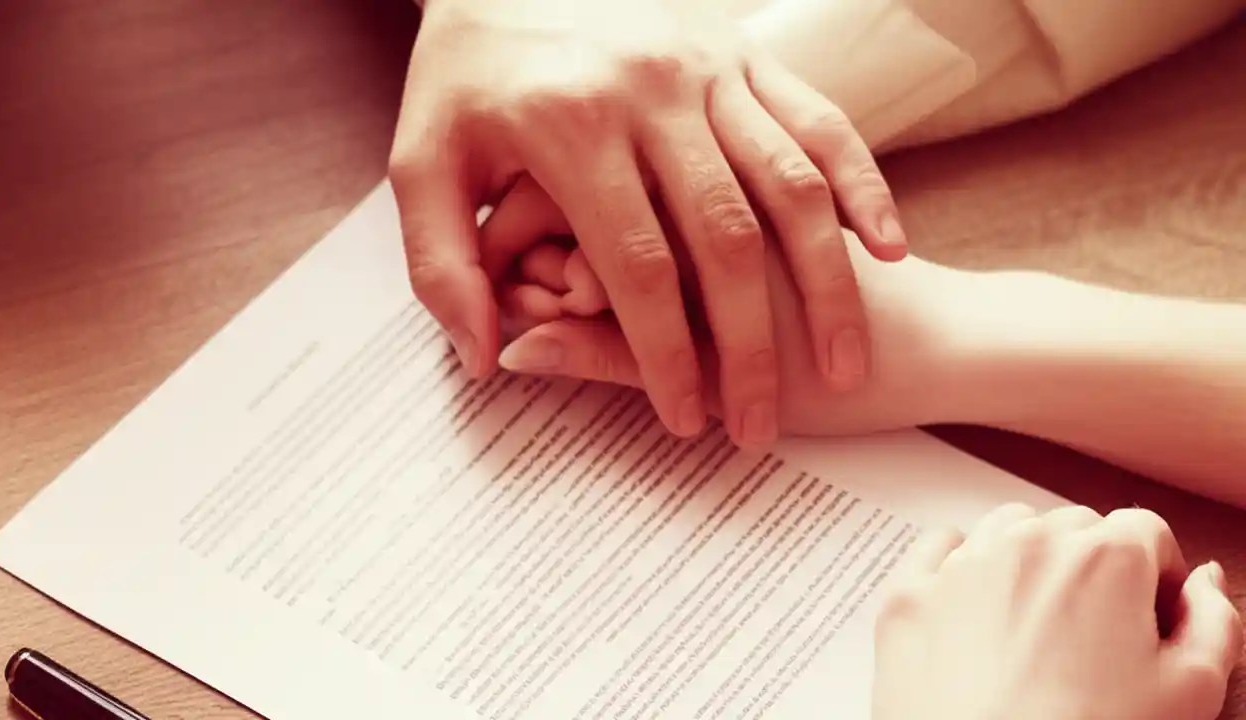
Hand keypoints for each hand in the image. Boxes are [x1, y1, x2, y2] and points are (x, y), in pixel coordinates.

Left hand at [390, 0, 905, 449]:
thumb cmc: (466, 74)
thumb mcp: (423, 163)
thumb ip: (443, 264)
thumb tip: (491, 354)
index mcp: (575, 129)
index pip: (637, 269)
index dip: (665, 356)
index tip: (688, 420)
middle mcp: (656, 96)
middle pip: (725, 241)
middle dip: (752, 346)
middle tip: (763, 424)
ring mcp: (712, 70)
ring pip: (792, 186)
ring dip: (827, 282)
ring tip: (848, 361)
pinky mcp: (749, 54)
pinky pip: (823, 121)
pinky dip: (862, 184)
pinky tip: (886, 247)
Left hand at [874, 504, 1242, 719]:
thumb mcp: (1190, 694)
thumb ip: (1214, 624)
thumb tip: (1204, 582)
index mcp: (1105, 557)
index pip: (1146, 532)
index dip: (1157, 574)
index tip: (1151, 615)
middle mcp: (1029, 544)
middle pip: (1076, 528)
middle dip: (1094, 568)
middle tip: (1096, 633)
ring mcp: (960, 566)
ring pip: (1008, 530)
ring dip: (1029, 559)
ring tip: (1038, 623)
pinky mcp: (908, 595)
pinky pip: (939, 549)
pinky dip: (959, 565)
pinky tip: (975, 606)